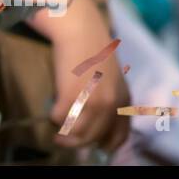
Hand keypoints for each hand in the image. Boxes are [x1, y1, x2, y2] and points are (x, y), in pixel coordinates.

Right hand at [48, 0, 130, 153]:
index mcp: (124, 101)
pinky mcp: (72, 95)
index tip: (90, 143)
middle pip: (93, 140)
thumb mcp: (111, 82)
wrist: (83, 32)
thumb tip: (98, 131)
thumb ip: (109, 104)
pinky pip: (59, 119)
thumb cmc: (95, 56)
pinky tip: (55, 103)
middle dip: (76, 142)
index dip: (103, 145)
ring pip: (76, 135)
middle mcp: (111, 104)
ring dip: (63, 133)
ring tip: (58, 126)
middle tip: (64, 136)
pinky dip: (54, 115)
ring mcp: (92, 101)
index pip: (118, 138)